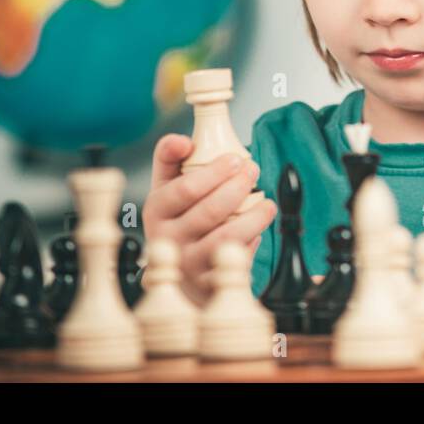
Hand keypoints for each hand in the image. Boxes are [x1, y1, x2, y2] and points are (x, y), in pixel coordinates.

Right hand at [142, 134, 277, 302]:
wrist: (176, 271)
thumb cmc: (176, 219)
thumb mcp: (165, 187)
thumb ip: (169, 156)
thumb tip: (183, 140)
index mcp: (156, 210)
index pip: (185, 189)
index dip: (215, 172)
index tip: (236, 159)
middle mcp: (169, 239)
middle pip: (210, 211)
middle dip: (238, 187)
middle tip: (254, 171)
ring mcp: (188, 264)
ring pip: (226, 239)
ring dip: (253, 217)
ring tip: (267, 203)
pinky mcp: (208, 283)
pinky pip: (236, 261)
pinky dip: (251, 243)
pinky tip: (257, 230)